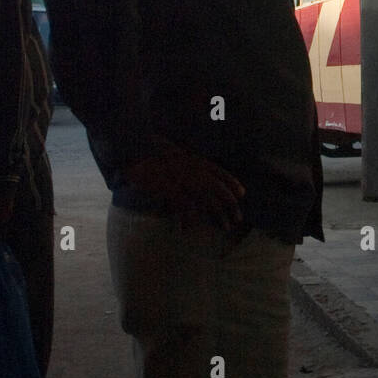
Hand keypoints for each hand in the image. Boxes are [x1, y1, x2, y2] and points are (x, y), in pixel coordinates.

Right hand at [122, 144, 245, 231]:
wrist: (135, 147)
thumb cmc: (151, 148)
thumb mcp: (174, 151)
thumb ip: (186, 161)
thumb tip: (193, 168)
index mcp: (196, 159)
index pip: (220, 171)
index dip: (232, 183)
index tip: (242, 193)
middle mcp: (194, 169)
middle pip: (218, 189)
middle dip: (231, 205)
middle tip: (238, 218)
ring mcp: (183, 179)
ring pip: (207, 201)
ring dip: (218, 215)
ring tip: (225, 227)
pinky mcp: (170, 188)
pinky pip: (184, 207)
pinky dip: (188, 219)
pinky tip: (189, 230)